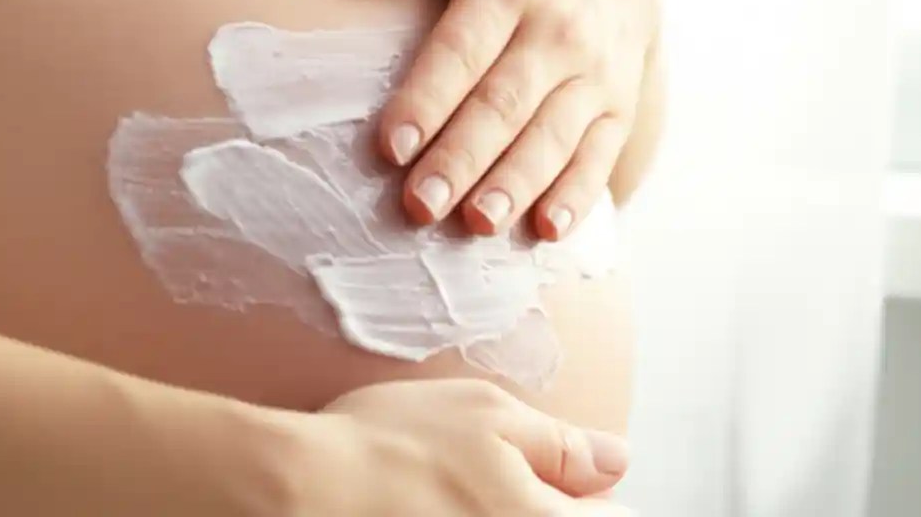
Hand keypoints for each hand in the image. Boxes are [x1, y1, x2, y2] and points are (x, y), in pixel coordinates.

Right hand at [292, 379, 630, 514]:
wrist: (301, 492)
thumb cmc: (391, 445)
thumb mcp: (488, 414)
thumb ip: (563, 443)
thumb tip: (618, 460)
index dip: (589, 493)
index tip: (560, 478)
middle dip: (546, 504)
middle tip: (490, 482)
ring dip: (500, 513)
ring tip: (451, 496)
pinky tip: (427, 510)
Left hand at [356, 0, 659, 239]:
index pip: (463, 48)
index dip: (428, 98)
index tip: (391, 146)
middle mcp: (558, 30)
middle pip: (504, 104)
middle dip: (462, 158)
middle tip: (419, 205)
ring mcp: (595, 73)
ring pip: (551, 137)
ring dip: (514, 185)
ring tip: (475, 225)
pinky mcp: (620, 106)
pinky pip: (599, 155)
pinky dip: (576, 196)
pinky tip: (546, 231)